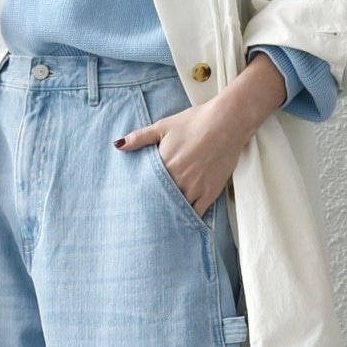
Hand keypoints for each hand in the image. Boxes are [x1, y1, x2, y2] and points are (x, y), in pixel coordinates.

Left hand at [113, 55, 287, 216]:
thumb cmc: (195, 122)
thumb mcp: (164, 126)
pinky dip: (188, 219)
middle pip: (160, 201)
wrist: (227, 122)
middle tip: (141, 219)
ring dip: (169, 216)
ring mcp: (195, 188)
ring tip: (158, 225)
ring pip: (177, 210)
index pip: (145, 187)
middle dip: (152, 209)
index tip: (131, 203)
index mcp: (164, 164)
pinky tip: (181, 224)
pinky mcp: (210, 192)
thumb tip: (118, 145)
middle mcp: (178, 179)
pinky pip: (197, 213)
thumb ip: (140, 137)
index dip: (139, 195)